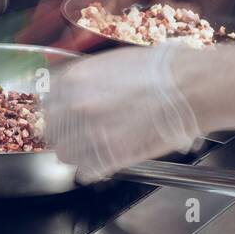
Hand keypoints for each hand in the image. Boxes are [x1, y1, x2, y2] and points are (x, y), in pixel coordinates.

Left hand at [43, 44, 205, 182]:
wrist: (188, 85)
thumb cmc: (159, 69)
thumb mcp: (113, 62)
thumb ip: (88, 78)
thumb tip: (79, 91)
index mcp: (75, 78)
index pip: (46, 102)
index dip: (57, 112)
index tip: (64, 118)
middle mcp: (75, 105)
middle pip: (52, 130)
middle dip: (65, 134)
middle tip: (80, 137)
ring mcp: (90, 132)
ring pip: (65, 154)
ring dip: (77, 154)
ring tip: (93, 151)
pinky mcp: (109, 155)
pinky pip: (86, 171)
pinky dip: (93, 170)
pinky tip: (104, 163)